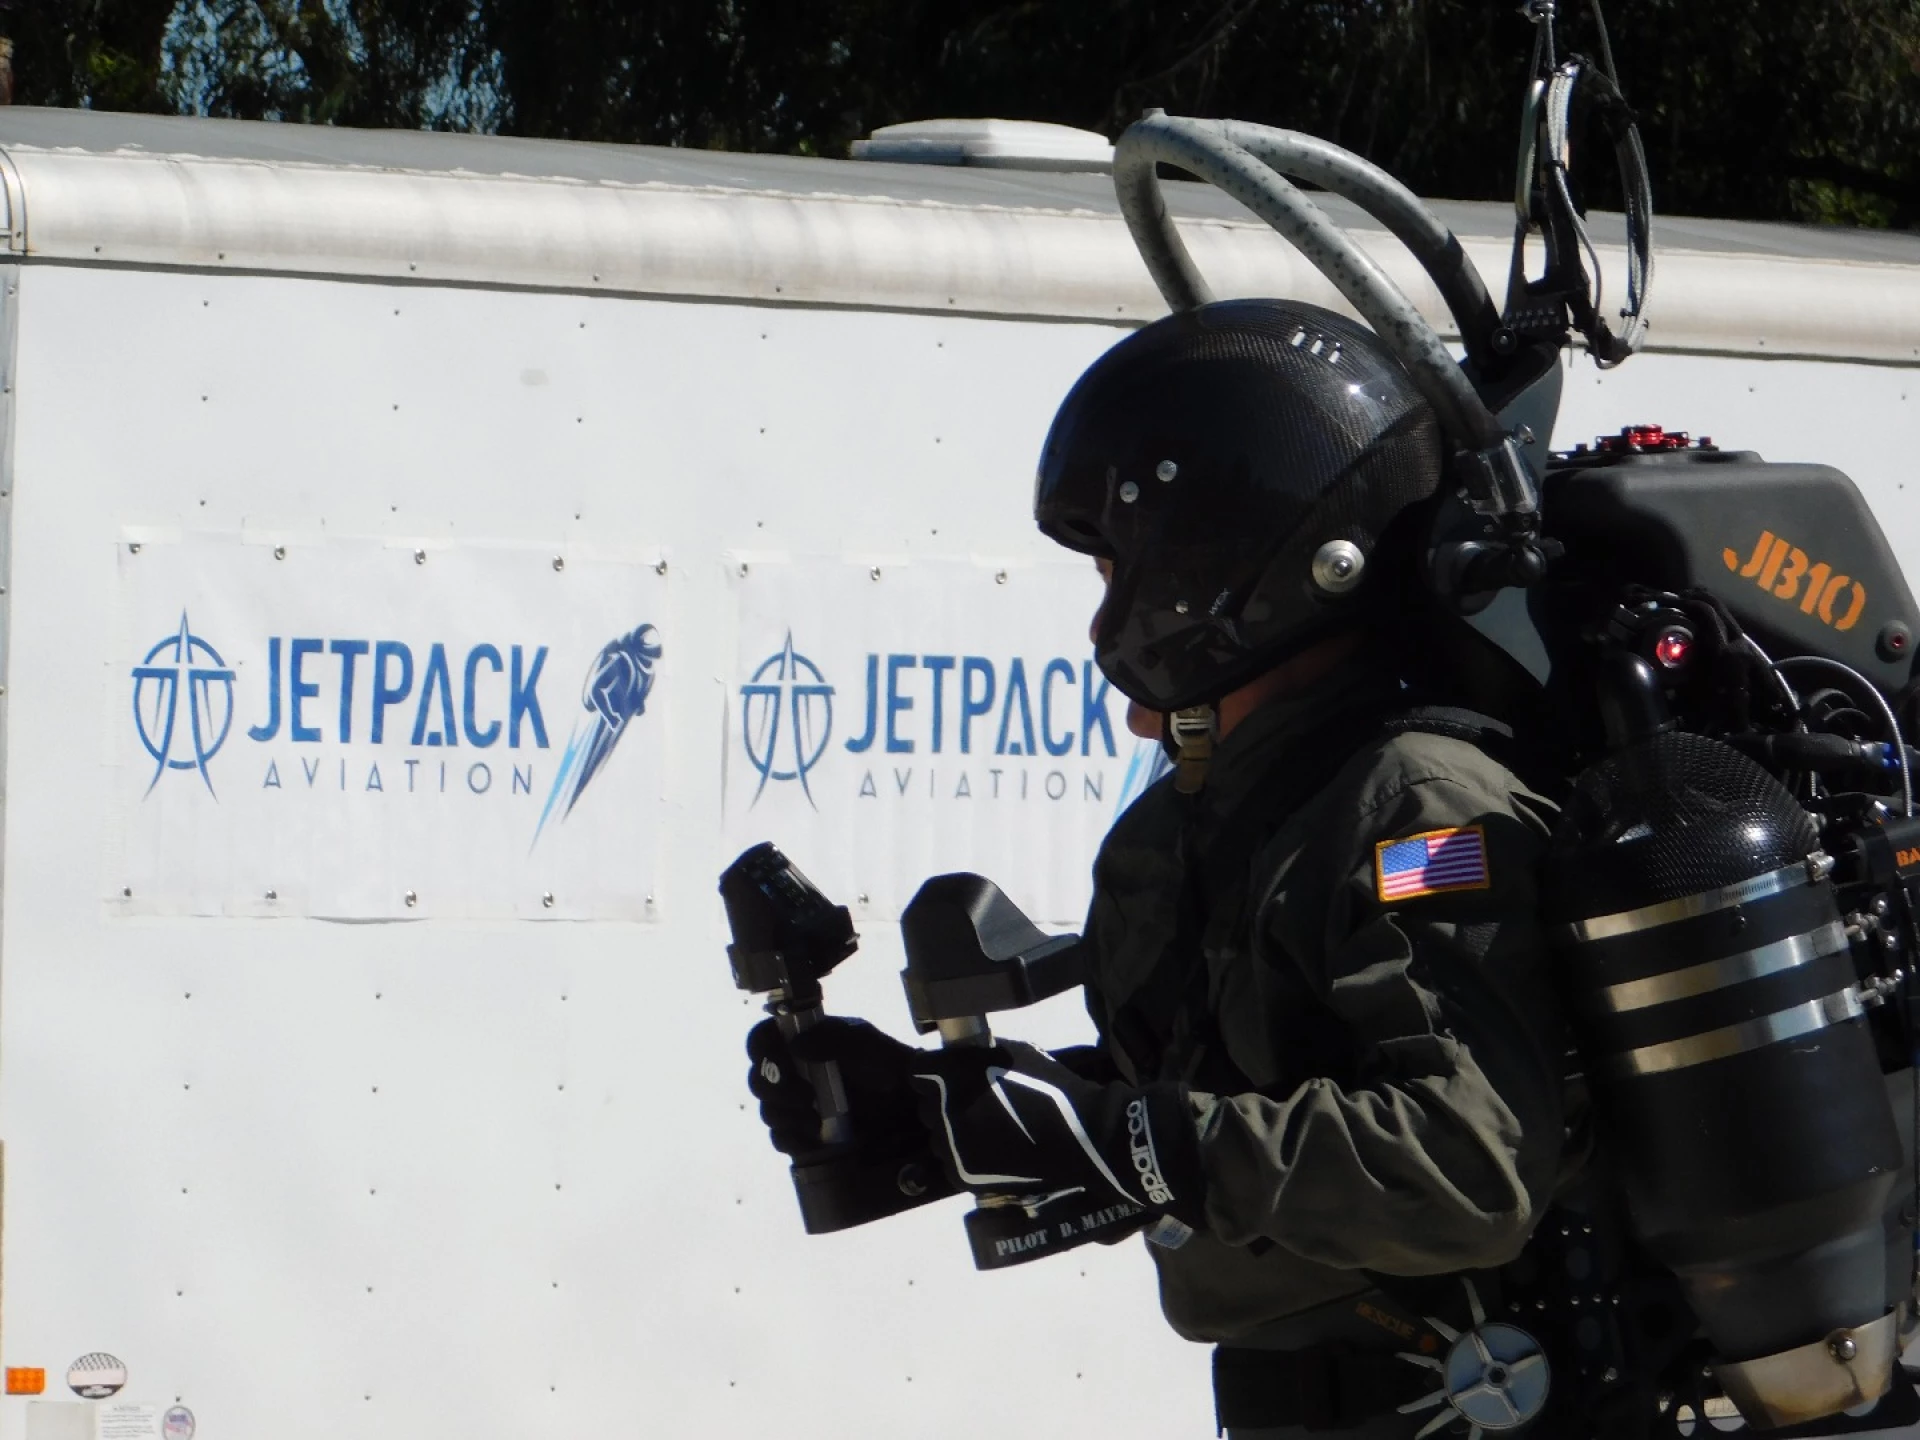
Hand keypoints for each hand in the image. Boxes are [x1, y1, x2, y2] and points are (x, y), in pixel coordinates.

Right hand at [745, 1015, 923, 1157]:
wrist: (910, 1104)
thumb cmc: (888, 1065)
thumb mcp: (865, 1043)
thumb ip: (832, 1038)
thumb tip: (794, 1045)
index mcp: (803, 1041)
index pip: (763, 1039)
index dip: (761, 1049)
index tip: (779, 1061)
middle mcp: (794, 1071)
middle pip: (758, 1079)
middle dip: (776, 1090)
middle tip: (806, 1097)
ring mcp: (797, 1104)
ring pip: (768, 1111)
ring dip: (787, 1116)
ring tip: (817, 1121)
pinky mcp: (804, 1133)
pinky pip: (781, 1139)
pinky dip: (792, 1139)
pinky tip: (814, 1136)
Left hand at [907, 1039, 1205, 1233]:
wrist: (1080, 1136)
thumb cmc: (1049, 1085)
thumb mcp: (1013, 1051)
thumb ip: (977, 1052)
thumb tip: (957, 1055)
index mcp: (950, 1077)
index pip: (916, 1071)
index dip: (932, 1070)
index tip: (950, 1072)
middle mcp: (942, 1112)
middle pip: (925, 1104)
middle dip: (944, 1099)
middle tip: (975, 1100)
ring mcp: (951, 1148)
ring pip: (937, 1134)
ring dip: (953, 1128)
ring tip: (987, 1127)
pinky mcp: (962, 1175)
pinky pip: (952, 1160)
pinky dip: (965, 1155)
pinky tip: (993, 1149)